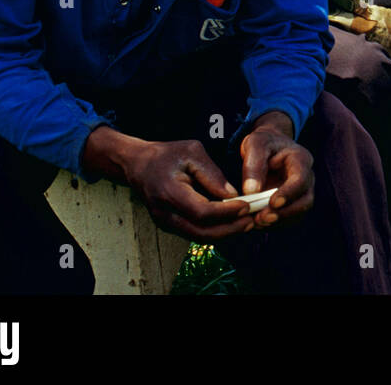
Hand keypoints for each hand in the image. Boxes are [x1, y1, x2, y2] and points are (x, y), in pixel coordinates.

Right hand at [108, 134, 254, 241]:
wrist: (138, 164)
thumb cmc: (167, 154)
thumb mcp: (192, 152)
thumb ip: (212, 173)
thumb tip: (233, 194)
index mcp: (169, 193)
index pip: (202, 212)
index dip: (227, 212)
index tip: (247, 205)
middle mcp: (165, 213)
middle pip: (201, 233)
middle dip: (230, 229)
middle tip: (252, 220)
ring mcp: (165, 222)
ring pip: (198, 237)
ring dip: (224, 233)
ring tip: (246, 223)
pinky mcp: (169, 225)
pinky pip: (194, 233)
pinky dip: (214, 231)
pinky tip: (231, 222)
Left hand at [238, 111, 315, 229]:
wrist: (268, 148)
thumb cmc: (263, 143)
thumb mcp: (255, 144)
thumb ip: (253, 165)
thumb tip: (252, 191)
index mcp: (301, 159)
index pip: (301, 179)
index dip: (289, 193)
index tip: (272, 203)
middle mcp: (306, 178)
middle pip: (305, 200)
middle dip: (285, 213)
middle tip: (262, 218)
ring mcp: (302, 192)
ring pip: (298, 213)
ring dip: (279, 220)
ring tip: (257, 221)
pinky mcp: (293, 203)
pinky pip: (289, 218)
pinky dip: (275, 223)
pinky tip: (258, 222)